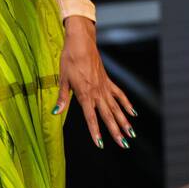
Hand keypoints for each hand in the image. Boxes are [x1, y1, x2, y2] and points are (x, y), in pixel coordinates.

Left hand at [55, 16, 136, 149]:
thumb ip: (62, 98)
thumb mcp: (62, 79)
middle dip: (115, 132)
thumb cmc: (69, 59)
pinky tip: (132, 113)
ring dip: (124, 121)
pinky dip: (126, 104)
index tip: (100, 144)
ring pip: (116, 108)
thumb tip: (56, 112)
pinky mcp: (108, 80)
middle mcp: (97, 93)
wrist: (81, 42)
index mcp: (84, 94)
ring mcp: (104, 87)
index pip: (91, 118)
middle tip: (123, 145)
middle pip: (108, 116)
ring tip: (131, 134)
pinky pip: (119, 94)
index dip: (95, 132)